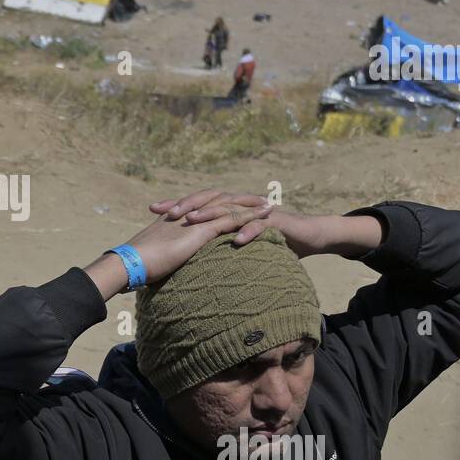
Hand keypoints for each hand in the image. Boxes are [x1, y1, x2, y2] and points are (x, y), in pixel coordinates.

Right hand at [85, 199, 270, 298]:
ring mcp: (194, 221)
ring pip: (228, 207)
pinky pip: (229, 220)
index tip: (237, 206)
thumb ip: (165, 257)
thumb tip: (165, 266)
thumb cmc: (138, 266)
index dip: (222, 205)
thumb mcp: (156, 258)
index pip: (205, 207)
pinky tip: (263, 219)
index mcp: (177, 219)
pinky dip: (248, 218)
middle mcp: (187, 214)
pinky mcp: (200, 230)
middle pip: (220, 201)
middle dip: (241, 200)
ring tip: (269, 206)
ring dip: (250, 207)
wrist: (130, 263)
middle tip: (260, 200)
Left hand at [150, 189, 382, 258]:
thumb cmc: (270, 242)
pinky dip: (248, 234)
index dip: (176, 205)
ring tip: (193, 221)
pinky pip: (260, 228)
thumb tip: (186, 257)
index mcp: (228, 210)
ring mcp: (257, 213)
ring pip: (231, 211)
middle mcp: (239, 207)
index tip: (152, 210)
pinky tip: (236, 242)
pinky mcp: (275, 223)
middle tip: (169, 214)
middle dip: (188, 206)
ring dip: (211, 215)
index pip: (198, 204)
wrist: (307, 236)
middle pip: (210, 202)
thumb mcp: (237, 244)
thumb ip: (215, 246)